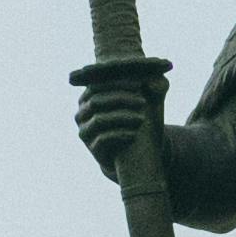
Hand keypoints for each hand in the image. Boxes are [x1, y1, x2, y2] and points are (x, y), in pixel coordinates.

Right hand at [73, 55, 168, 180]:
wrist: (133, 154)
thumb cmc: (136, 120)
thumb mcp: (144, 101)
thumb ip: (151, 87)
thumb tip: (153, 83)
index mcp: (89, 96)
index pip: (98, 84)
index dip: (117, 83)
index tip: (139, 85)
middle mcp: (82, 113)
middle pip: (96, 100)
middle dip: (121, 99)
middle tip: (143, 102)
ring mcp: (85, 131)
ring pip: (99, 119)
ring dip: (123, 117)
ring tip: (142, 119)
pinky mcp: (93, 148)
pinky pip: (103, 139)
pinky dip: (121, 134)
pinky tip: (135, 134)